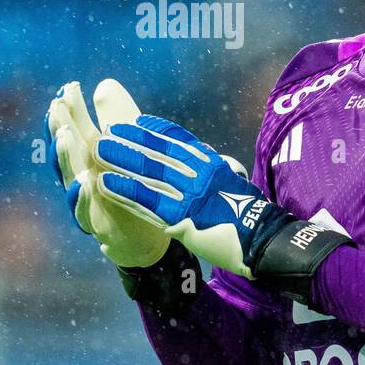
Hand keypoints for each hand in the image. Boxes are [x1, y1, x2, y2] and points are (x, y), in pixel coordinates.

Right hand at [45, 79, 169, 267]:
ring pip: (68, 175)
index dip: (69, 108)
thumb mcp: (132, 145)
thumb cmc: (136, 185)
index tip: (69, 87)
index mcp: (89, 153)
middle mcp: (81, 173)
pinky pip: (82, 210)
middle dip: (59, 127)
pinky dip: (80, 195)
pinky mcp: (94, 222)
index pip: (74, 126)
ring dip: (64, 156)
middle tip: (57, 106)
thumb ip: (118, 116)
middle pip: (65, 148)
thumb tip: (103, 83)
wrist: (151, 232)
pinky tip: (82, 180)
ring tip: (65, 136)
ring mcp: (84, 198)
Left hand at [95, 114, 351, 302]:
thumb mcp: (234, 183)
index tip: (134, 121)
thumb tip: (211, 159)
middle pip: (157, 151)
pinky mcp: (182, 219)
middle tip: (105, 131)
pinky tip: (106, 184)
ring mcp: (190, 195)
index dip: (153, 130)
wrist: (266, 242)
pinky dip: (124, 191)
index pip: (178, 139)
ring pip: (147, 173)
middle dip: (129, 141)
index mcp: (211, 163)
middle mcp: (199, 173)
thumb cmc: (251, 216)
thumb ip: (216, 171)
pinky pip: (146, 202)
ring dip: (120, 160)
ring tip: (97, 151)